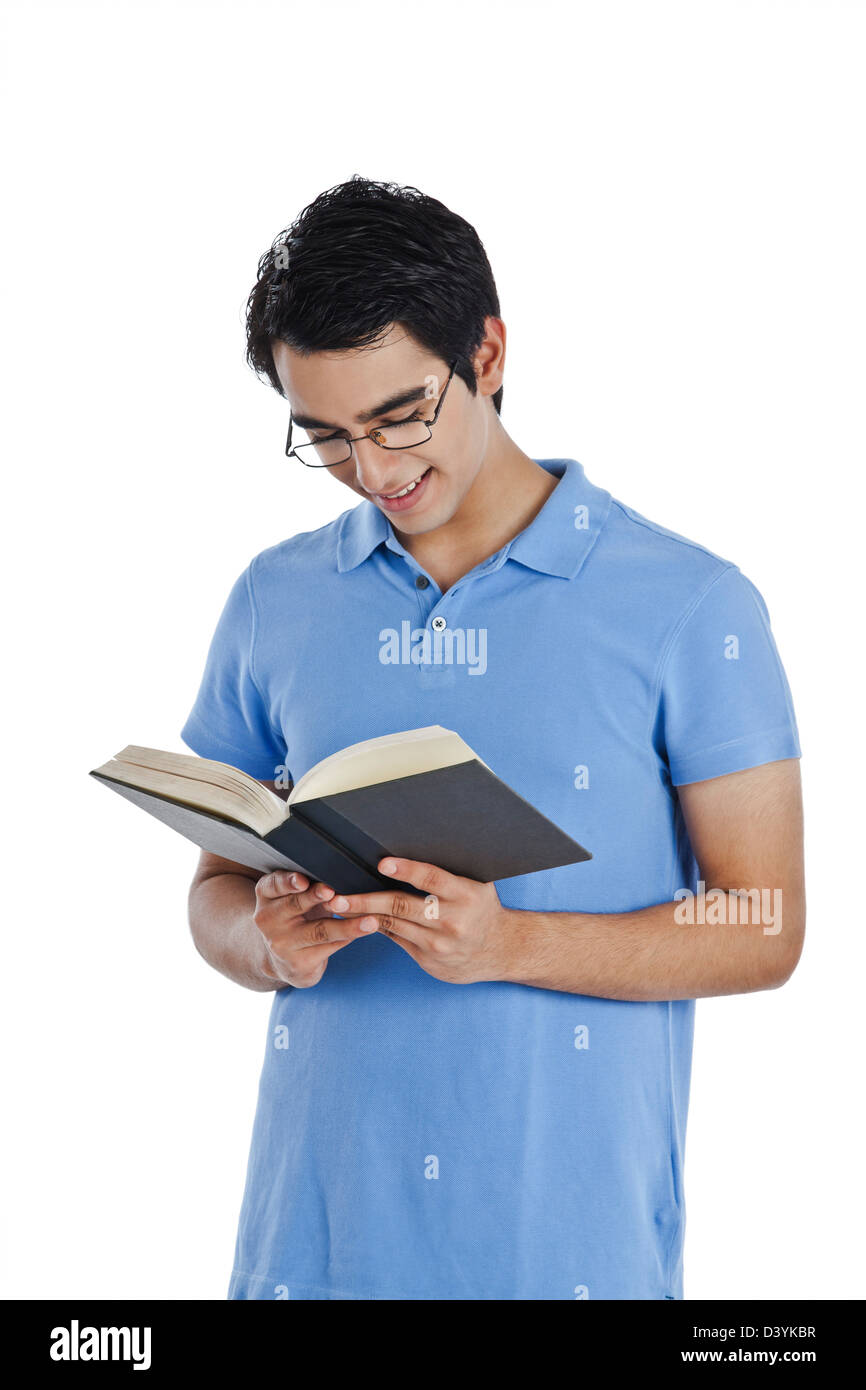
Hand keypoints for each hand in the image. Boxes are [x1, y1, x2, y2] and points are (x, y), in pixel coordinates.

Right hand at [253, 870, 376, 987]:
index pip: (273, 885)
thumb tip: (342, 871)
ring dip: (347, 926)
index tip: (303, 880)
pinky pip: (329, 948)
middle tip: (332, 892)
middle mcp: (268, 920)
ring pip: (319, 931)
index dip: (289, 882)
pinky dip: (350, 938)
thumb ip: (308, 885)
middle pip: (295, 905)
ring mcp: (282, 944)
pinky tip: (366, 932)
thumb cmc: (295, 916)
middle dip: (315, 898)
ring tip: (369, 921)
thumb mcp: (293, 897)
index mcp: (267, 896)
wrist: (283, 959)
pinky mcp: (299, 964)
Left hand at [334, 856, 514, 984]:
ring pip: (393, 925)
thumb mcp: (475, 885)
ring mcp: (439, 943)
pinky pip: (396, 939)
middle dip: (367, 900)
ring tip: (337, 906)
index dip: (407, 870)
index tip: (382, 863)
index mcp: (466, 895)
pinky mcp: (428, 959)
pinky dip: (374, 927)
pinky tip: (354, 920)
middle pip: (403, 906)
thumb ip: (448, 871)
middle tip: (338, 895)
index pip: (433, 879)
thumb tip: (411, 843)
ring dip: (362, 916)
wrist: (500, 951)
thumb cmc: (482, 908)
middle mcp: (452, 920)